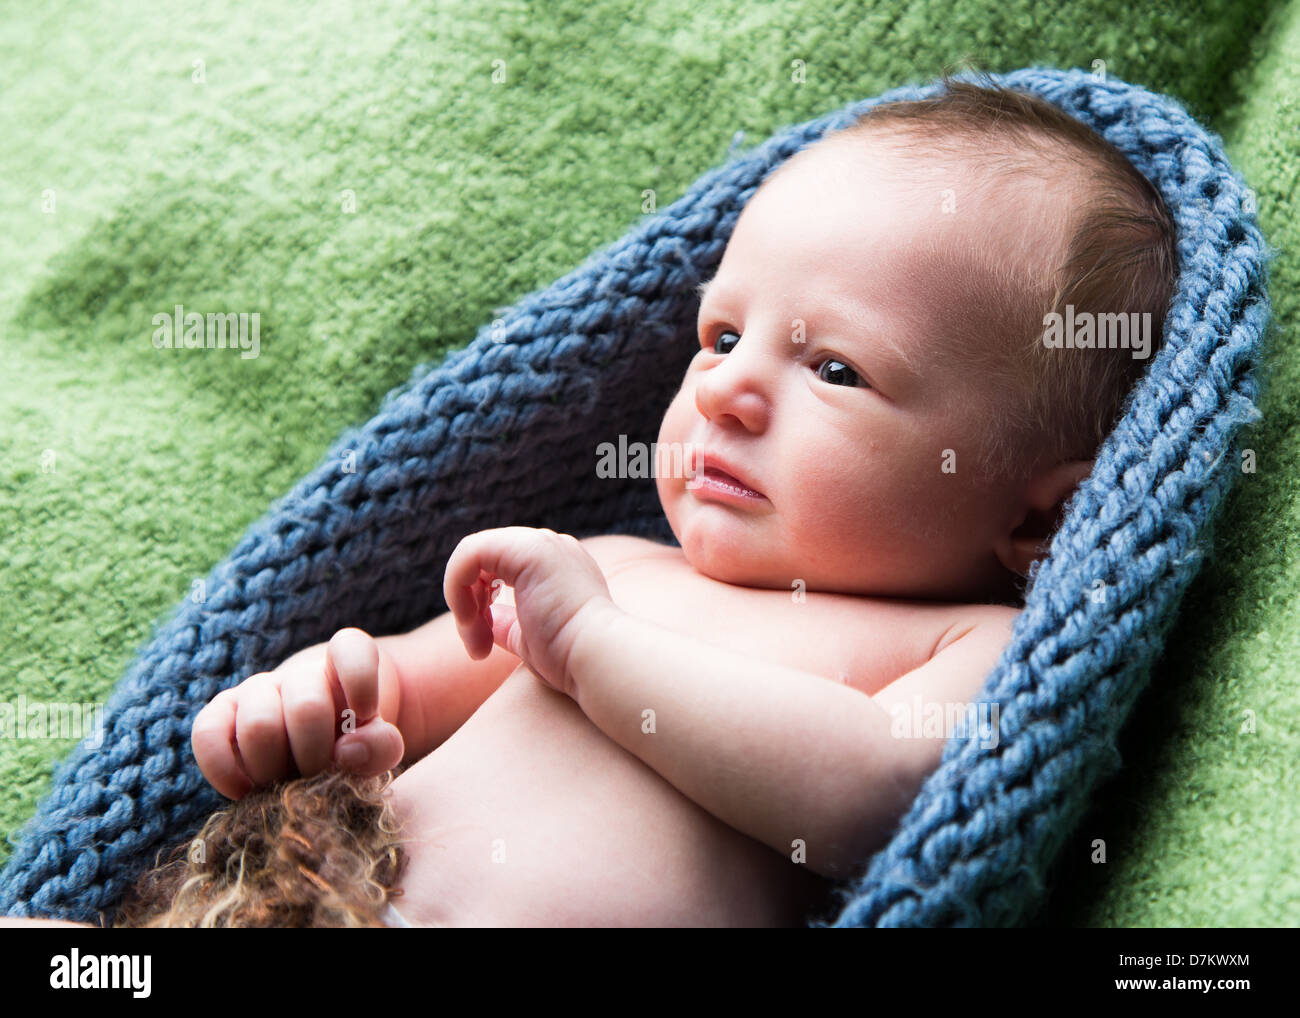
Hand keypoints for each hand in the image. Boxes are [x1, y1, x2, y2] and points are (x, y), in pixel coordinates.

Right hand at [191, 628, 403, 799]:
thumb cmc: (354, 744)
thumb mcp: (379, 745)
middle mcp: (298, 674)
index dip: (361, 681)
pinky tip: (247, 791)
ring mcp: (256, 691)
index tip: (367, 715)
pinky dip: (226, 771)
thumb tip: (346, 751)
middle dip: (318, 756)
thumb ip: (380, 746)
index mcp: (343, 666)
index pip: (351, 649)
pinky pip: (206, 734)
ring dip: (276, 770)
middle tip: (322, 779)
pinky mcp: (219, 716)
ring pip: (259, 725)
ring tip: (287, 787)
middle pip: (306, 707)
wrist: (316, 748)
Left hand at [443, 526, 614, 698]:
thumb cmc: (572, 659)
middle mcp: (550, 547)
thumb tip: (487, 622)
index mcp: (555, 567)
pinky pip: (469, 553)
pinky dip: (457, 587)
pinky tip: (471, 620)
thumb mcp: (531, 639)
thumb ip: (508, 624)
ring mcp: (541, 543)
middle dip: (468, 602)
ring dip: (462, 600)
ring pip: (472, 555)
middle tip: (476, 645)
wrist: (599, 659)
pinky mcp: (527, 549)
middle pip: (482, 561)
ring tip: (476, 639)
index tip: (483, 644)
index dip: (479, 602)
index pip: (498, 569)